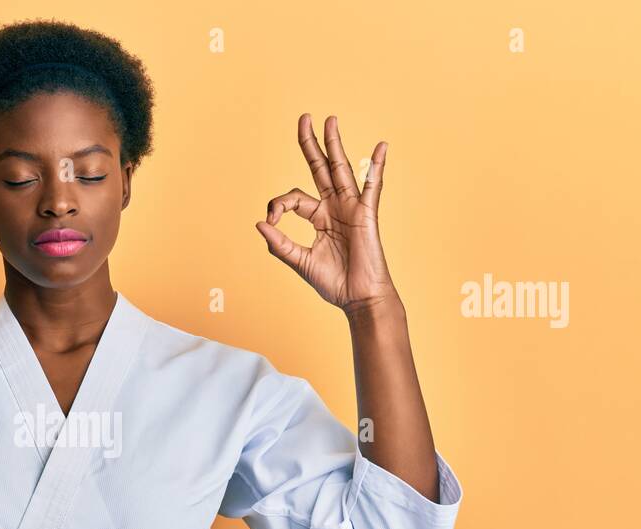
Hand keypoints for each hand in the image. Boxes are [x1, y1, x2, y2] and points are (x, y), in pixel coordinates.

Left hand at [256, 114, 400, 316]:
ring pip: (341, 169)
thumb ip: (280, 244)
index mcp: (318, 218)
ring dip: (335, 144)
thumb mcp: (300, 262)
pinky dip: (376, 167)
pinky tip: (380, 147)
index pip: (293, 198)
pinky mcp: (366, 215)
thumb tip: (260, 223)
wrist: (358, 299)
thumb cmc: (334, 283)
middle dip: (311, 144)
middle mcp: (334, 207)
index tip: (272, 222)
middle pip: (320, 169)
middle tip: (304, 118)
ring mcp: (350, 208)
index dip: (278, 204)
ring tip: (329, 120)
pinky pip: (372, 187)